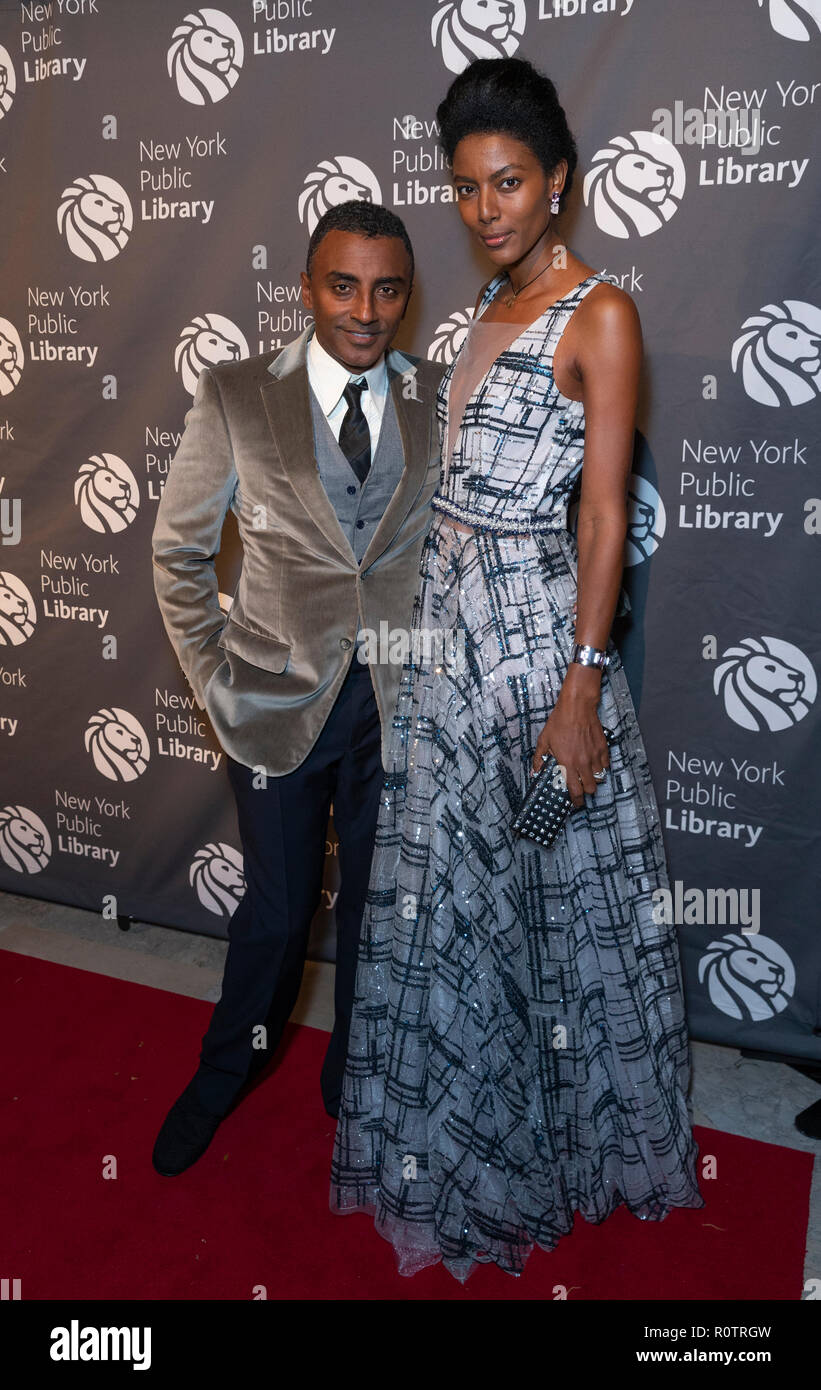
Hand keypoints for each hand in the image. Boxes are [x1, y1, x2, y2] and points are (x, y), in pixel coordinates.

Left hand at [532, 675, 608, 808]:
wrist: (577, 707)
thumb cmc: (559, 722)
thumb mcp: (544, 740)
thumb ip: (539, 759)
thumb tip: (535, 772)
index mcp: (567, 763)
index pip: (574, 790)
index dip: (576, 801)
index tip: (575, 803)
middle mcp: (582, 762)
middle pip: (590, 788)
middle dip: (586, 792)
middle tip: (581, 788)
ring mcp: (594, 756)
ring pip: (599, 778)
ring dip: (593, 779)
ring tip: (586, 773)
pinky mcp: (603, 748)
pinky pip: (605, 765)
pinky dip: (601, 766)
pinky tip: (593, 761)